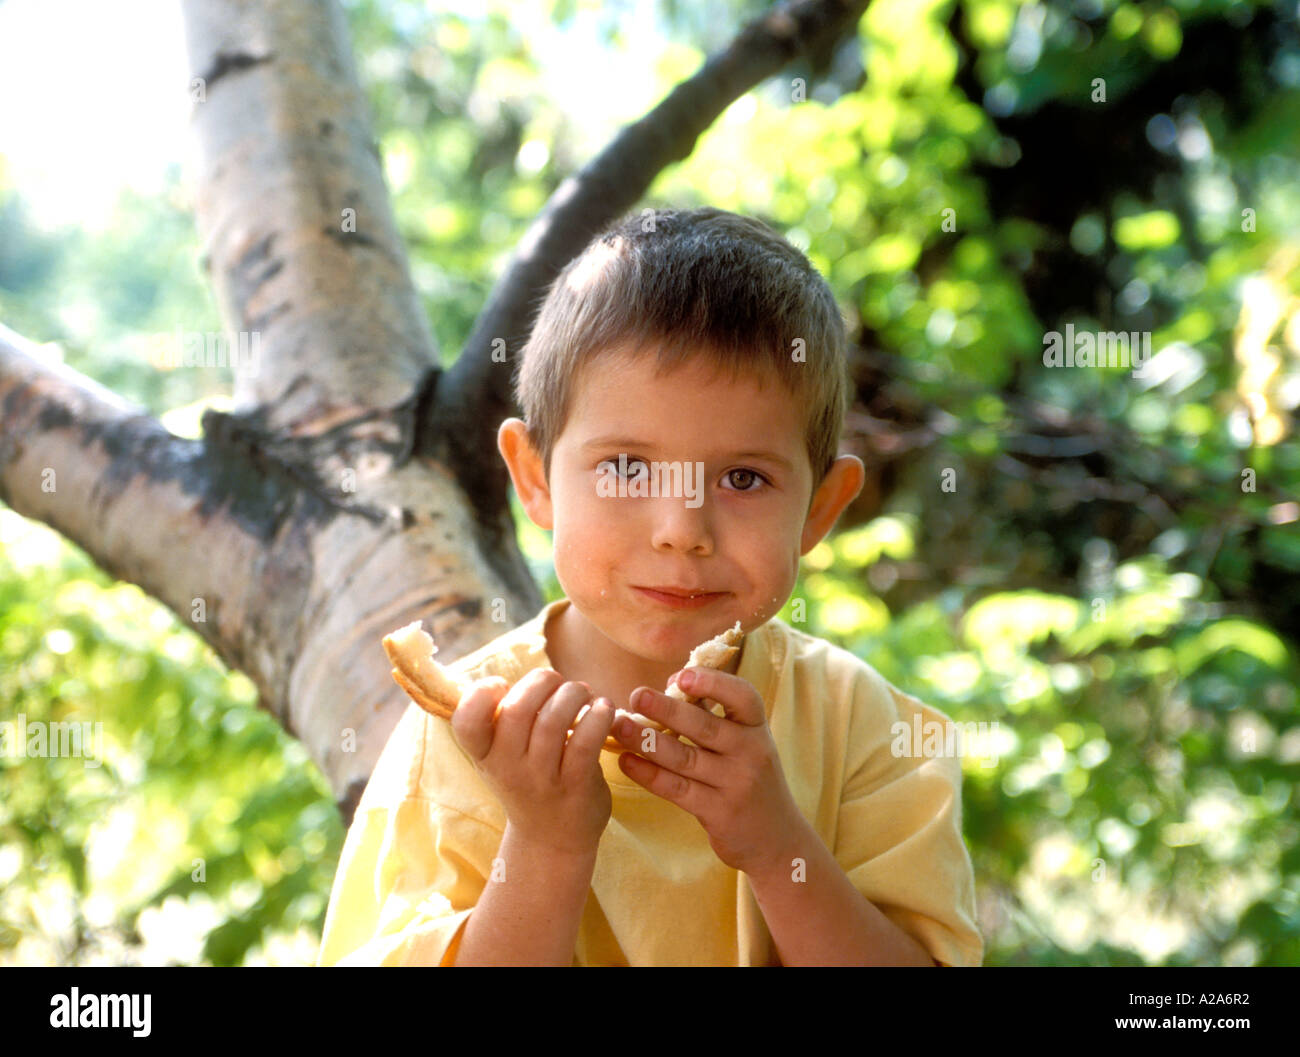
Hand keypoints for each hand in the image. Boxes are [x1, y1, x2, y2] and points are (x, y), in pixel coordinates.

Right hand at [451, 669, 614, 857]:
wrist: (552, 840)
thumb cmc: (528, 782)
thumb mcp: (501, 758)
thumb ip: (502, 721)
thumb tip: (523, 676)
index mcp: (485, 755)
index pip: (466, 721)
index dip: (481, 693)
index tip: (503, 685)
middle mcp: (508, 768)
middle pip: (517, 710)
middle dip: (542, 681)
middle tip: (558, 682)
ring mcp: (542, 779)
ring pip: (553, 721)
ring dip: (574, 694)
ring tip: (584, 693)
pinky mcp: (576, 785)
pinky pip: (586, 741)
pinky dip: (598, 716)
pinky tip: (604, 709)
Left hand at [610, 667, 804, 874]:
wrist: (777, 838)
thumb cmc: (749, 776)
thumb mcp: (743, 742)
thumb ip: (713, 711)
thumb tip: (672, 681)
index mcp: (757, 728)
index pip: (743, 697)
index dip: (713, 683)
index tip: (681, 676)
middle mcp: (751, 753)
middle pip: (705, 726)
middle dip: (666, 710)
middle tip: (636, 695)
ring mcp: (736, 784)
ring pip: (684, 758)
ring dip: (647, 741)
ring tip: (619, 726)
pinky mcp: (720, 813)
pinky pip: (677, 789)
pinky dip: (649, 774)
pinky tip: (626, 761)